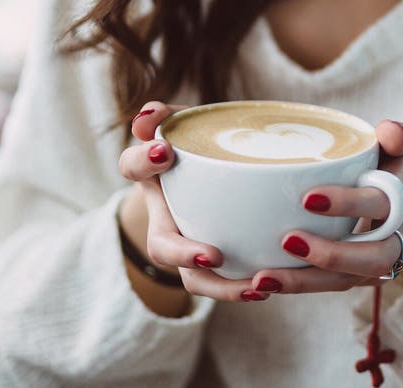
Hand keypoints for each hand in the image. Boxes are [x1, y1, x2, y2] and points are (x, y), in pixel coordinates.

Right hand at [118, 102, 272, 301]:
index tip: (166, 152)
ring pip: (192, 278)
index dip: (144, 161)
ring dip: (220, 286)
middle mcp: (164, 217)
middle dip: (183, 254)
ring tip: (255, 284)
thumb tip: (149, 114)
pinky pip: (220, 284)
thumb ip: (167, 115)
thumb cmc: (195, 142)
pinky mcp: (211, 263)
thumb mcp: (183, 122)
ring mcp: (185, 244)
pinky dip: (241, 287)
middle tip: (213, 254)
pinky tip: (268, 285)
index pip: (133, 167)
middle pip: (160, 246)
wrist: (216, 173)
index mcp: (152, 177)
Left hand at [247, 121, 402, 295]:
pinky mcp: (363, 273)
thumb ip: (398, 134)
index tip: (308, 198)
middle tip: (288, 241)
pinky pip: (335, 285)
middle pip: (370, 257)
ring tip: (264, 278)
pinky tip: (266, 283)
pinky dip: (302, 286)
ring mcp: (383, 260)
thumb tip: (388, 132)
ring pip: (349, 280)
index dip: (346, 203)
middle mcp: (399, 236)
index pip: (378, 204)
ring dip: (306, 282)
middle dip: (329, 254)